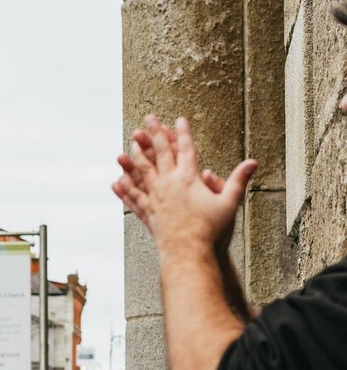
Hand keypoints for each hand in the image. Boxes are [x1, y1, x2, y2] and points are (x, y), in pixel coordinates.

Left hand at [112, 115, 256, 255]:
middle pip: (160, 153)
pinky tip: (116, 181)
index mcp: (188, 178)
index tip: (179, 119)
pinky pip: (132, 197)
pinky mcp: (146, 212)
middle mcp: (168, 184)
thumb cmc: (208, 229)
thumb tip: (253, 163)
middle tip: (148, 119)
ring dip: (136, 156)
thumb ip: (238, 181)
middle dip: (154, 134)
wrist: (186, 251)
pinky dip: (124, 189)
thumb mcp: (228, 203)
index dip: (183, 133)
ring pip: (142, 172)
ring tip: (131, 143)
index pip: (186, 149)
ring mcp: (155, 198)